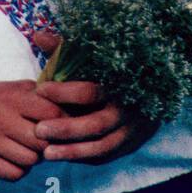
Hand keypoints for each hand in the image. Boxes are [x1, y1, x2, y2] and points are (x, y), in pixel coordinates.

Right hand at [0, 79, 66, 181]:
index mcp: (11, 98)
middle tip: (44, 141)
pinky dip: (18, 170)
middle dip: (47, 143)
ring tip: (27, 150)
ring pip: (30, 160)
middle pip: (42, 140)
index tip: (62, 125)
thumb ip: (34, 93)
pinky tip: (14, 161)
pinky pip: (14, 174)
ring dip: (33, 158)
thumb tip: (64, 101)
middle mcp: (1, 119)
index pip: (51, 113)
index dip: (62, 121)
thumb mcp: (7, 87)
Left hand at [31, 29, 160, 163]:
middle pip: (95, 124)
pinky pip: (106, 156)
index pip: (90, 91)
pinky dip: (85, 158)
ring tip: (45, 153)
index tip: (40, 90)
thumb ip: (65, 48)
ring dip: (73, 151)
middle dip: (66, 129)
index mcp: (117, 84)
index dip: (64, 92)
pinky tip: (64, 157)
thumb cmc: (112, 69)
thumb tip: (37, 35)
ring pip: (101, 146)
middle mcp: (126, 109)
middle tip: (39, 130)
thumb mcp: (92, 55)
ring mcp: (130, 130)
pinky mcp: (129, 145)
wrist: (154, 87)